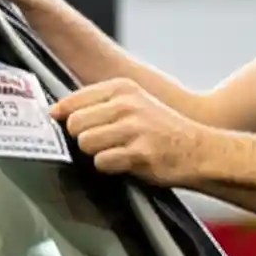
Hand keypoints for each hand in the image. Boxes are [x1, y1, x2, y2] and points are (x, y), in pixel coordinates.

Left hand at [51, 78, 213, 186]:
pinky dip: (109, 167)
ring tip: (115, 152)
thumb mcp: (135, 103)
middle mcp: (127, 104)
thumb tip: (58, 112)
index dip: (61, 116)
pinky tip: (125, 163)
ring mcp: (134, 128)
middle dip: (81, 137)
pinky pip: (102, 162)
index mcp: (122, 88)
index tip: (57, 124)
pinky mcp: (139, 153)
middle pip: (74, 123)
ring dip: (95, 154)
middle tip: (100, 143)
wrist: (198, 150)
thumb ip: (101, 105)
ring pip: (85, 143)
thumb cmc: (162, 130)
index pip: (73, 100)